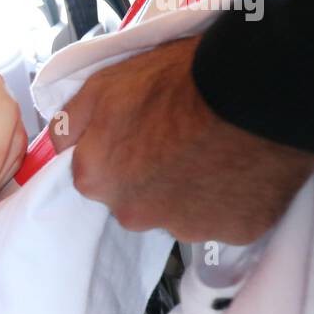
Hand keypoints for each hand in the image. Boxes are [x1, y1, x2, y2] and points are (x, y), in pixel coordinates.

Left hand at [52, 36, 313, 242]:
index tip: (144, 132)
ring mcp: (184, 228)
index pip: (97, 175)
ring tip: (214, 150)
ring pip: (180, 212)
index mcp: (96, 180)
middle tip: (181, 140)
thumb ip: (71, 121)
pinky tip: (240, 166)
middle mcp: (133, 214)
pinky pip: (226, 219)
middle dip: (153, 176)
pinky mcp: (233, 232)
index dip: (120, 152)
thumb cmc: (176, 81)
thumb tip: (60, 143)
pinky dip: (231, 199)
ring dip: (192, 189)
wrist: (253, 88)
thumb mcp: (103, 84)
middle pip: (136, 200)